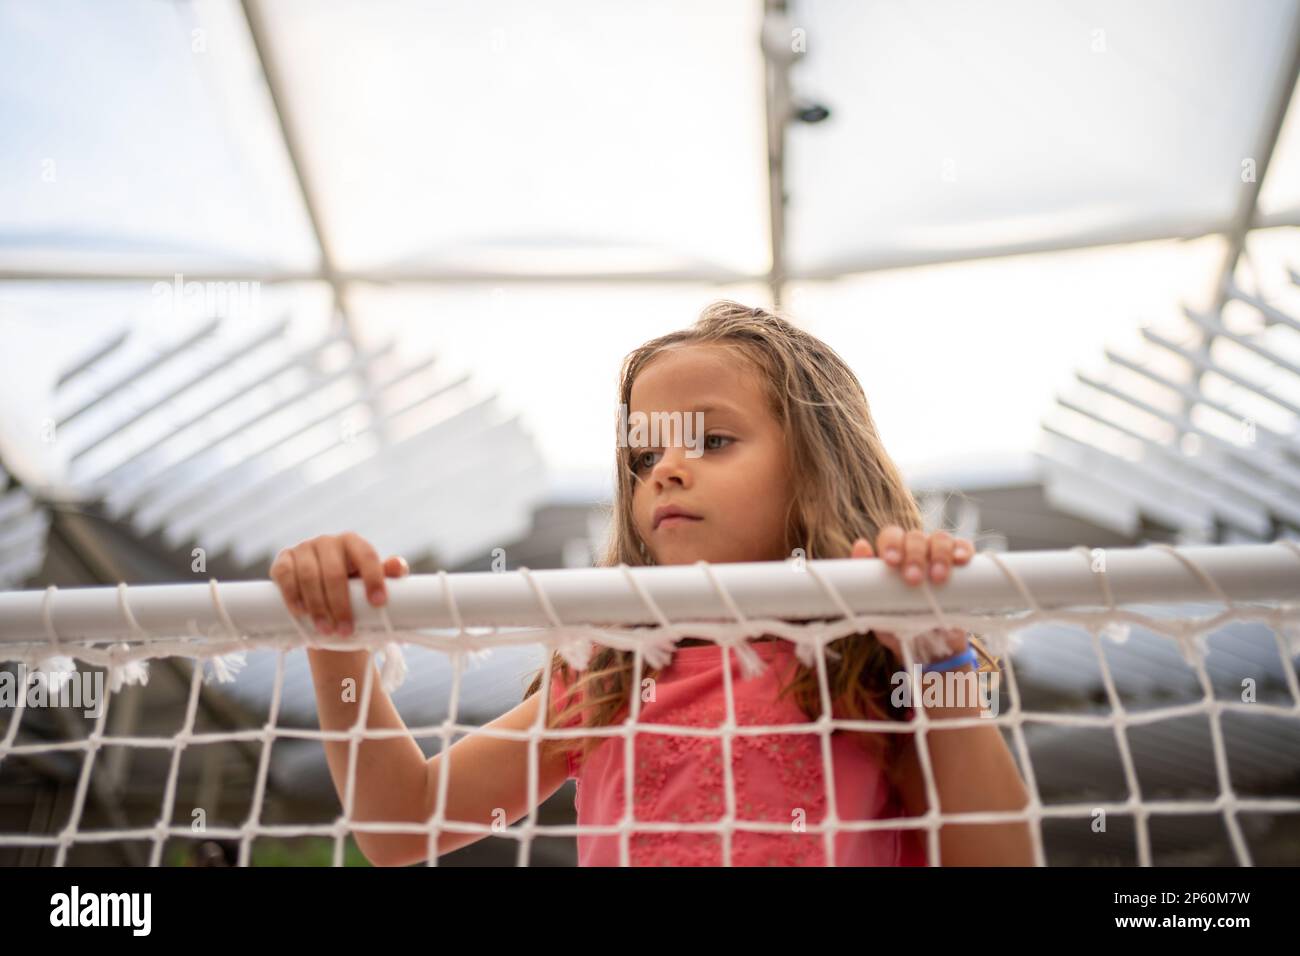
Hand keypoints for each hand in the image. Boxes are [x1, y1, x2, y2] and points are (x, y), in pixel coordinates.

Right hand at [269, 532, 408, 636]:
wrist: (320, 595)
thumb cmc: (352, 587)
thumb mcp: (371, 582)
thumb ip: (388, 575)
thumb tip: (398, 566)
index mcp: (353, 543)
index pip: (366, 556)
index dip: (373, 578)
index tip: (378, 603)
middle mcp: (328, 542)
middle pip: (334, 572)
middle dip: (341, 604)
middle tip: (347, 630)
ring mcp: (303, 549)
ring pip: (309, 577)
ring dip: (317, 606)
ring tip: (326, 630)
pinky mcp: (283, 561)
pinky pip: (285, 576)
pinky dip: (292, 596)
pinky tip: (301, 612)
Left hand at [850, 525, 972, 663]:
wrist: (928, 647)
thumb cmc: (898, 622)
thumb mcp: (877, 606)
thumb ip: (867, 579)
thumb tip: (860, 545)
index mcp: (895, 554)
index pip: (892, 535)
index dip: (892, 544)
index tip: (891, 562)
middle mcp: (917, 549)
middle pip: (916, 537)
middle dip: (914, 556)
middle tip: (913, 580)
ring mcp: (940, 555)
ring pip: (940, 539)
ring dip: (938, 555)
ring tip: (937, 579)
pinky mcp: (963, 566)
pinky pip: (964, 548)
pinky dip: (963, 550)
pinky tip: (960, 560)